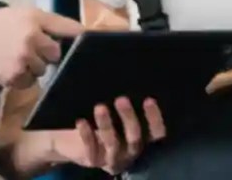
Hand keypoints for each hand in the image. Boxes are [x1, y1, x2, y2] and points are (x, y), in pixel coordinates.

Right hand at [0, 7, 83, 88]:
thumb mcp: (10, 15)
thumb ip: (35, 23)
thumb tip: (59, 36)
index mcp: (32, 15)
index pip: (67, 26)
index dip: (80, 35)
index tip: (92, 42)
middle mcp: (32, 34)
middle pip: (56, 52)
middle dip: (46, 55)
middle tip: (26, 52)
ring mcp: (24, 55)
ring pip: (42, 69)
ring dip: (31, 68)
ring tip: (9, 59)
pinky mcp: (15, 74)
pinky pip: (28, 82)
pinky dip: (19, 79)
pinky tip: (3, 69)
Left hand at [50, 97, 165, 173]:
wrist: (75, 143)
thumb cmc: (102, 122)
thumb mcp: (115, 112)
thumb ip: (122, 99)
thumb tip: (125, 70)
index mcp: (141, 138)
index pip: (156, 133)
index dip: (155, 118)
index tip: (149, 99)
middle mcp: (130, 151)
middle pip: (134, 138)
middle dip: (129, 118)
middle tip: (121, 99)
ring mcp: (112, 158)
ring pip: (112, 144)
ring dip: (107, 125)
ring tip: (100, 107)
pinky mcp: (93, 161)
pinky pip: (91, 150)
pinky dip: (87, 135)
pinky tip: (81, 121)